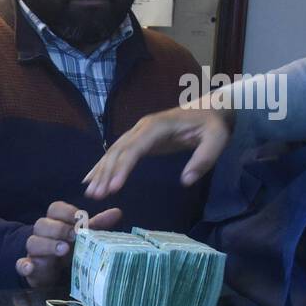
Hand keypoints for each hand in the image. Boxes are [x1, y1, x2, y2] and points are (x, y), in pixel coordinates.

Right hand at [17, 201, 121, 288]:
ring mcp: (34, 251)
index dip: (65, 211)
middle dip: (58, 229)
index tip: (79, 219)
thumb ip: (96, 225)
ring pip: (33, 242)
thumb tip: (118, 211)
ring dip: (47, 245)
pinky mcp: (29, 267)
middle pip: (42, 223)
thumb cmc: (69, 249)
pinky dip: (24, 265)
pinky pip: (21, 264)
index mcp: (56, 222)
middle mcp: (42, 234)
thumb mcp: (83, 237)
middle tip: (74, 237)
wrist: (52, 272)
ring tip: (63, 250)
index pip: (54, 208)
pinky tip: (30, 267)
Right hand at [82, 105, 232, 199]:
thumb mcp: (216, 140)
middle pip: (119, 150)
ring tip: (89, 192)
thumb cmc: (213, 125)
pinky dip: (103, 165)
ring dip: (101, 171)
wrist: (211, 109)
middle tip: (95, 196)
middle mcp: (143, 127)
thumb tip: (186, 181)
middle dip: (105, 173)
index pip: (135, 148)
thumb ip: (203, 159)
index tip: (113, 188)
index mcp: (158, 126)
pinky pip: (118, 152)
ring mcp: (139, 131)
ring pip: (114, 151)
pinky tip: (92, 177)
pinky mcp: (140, 139)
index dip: (122, 168)